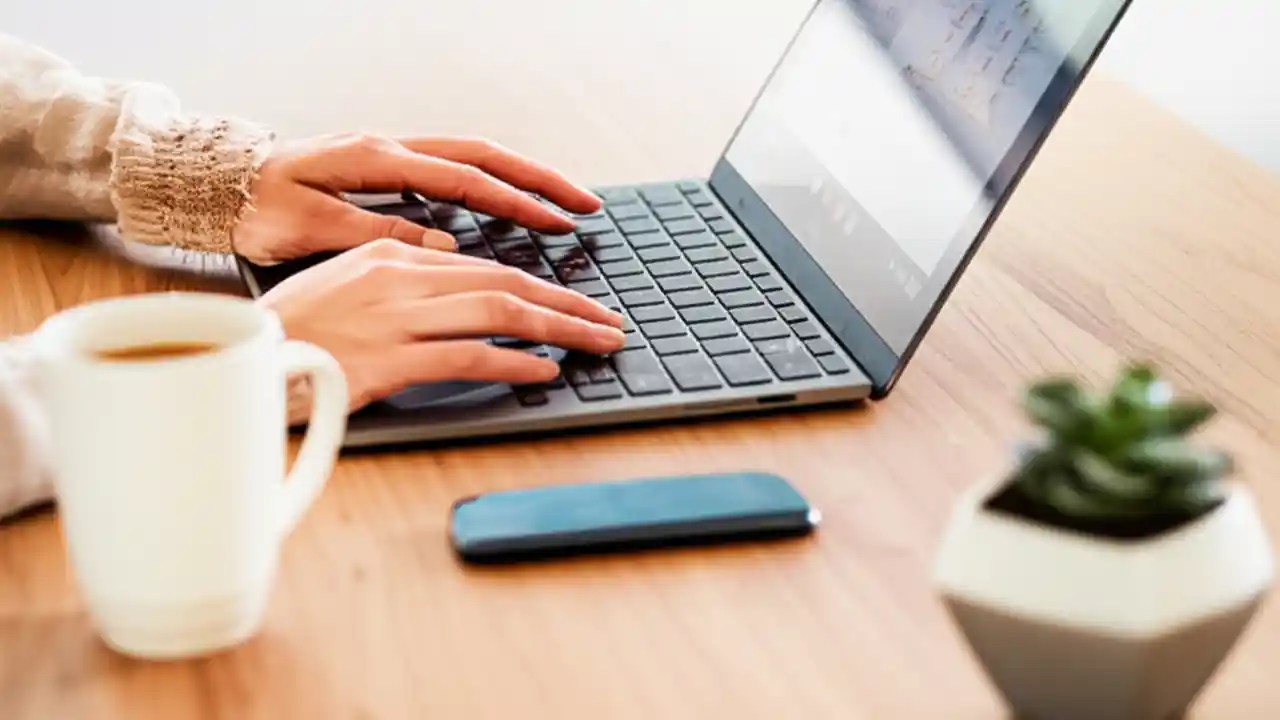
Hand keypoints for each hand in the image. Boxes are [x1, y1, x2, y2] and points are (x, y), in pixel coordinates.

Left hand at [233, 135, 600, 263]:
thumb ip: (381, 232)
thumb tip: (446, 246)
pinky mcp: (383, 170)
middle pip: (485, 156)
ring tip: (562, 206)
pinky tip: (508, 208)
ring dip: (520, 181)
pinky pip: (451, 173)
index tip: (558, 222)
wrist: (214, 186)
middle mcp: (391, 149)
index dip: (518, 202)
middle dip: (540, 181)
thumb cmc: (255, 207)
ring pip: (472, 160)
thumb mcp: (310, 226)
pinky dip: (489, 187)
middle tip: (585, 205)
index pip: (467, 178)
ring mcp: (389, 156)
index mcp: (378, 159)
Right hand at [258, 238, 625, 410]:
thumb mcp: (344, 288)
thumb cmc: (290, 331)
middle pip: (504, 283)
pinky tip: (544, 369)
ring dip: (559, 329)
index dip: (537, 285)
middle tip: (609, 321)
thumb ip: (400, 285)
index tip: (574, 302)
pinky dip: (514, 361)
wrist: (242, 360)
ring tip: (597, 343)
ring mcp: (396, 318)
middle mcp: (399, 278)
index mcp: (390, 257)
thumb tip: (454, 292)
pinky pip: (469, 356)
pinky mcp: (391, 360)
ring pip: (499, 313)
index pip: (482, 267)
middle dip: (567, 304)